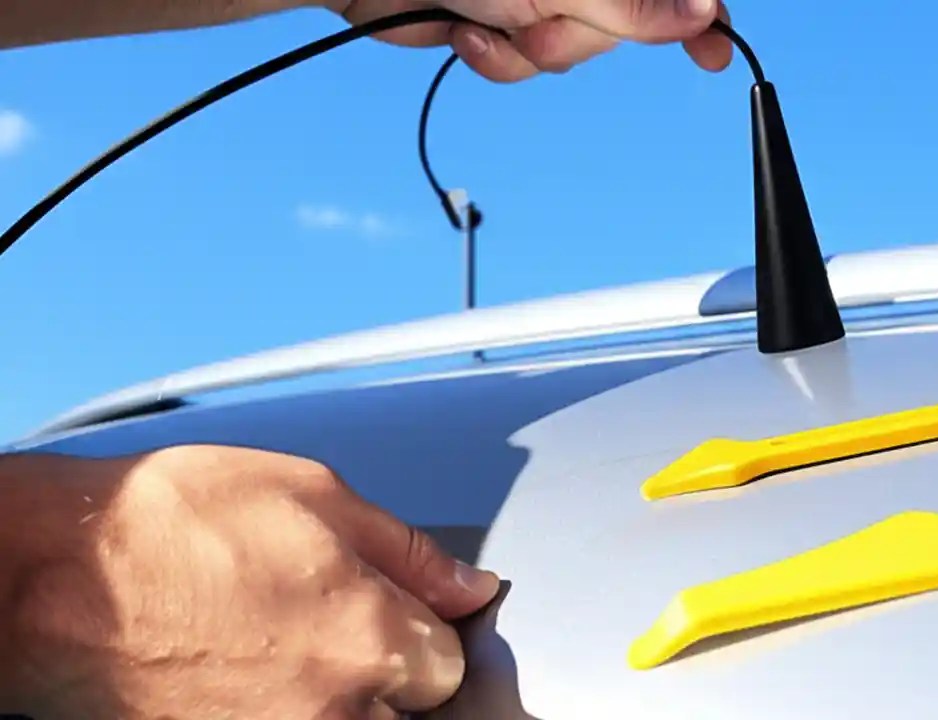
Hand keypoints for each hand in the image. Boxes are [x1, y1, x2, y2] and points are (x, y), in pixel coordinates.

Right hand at [0, 445, 499, 718]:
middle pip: (413, 707)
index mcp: (371, 637)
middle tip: (341, 619)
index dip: (431, 624)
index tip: (407, 605)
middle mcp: (336, 708)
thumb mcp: (316, 496)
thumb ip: (411, 553)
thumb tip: (468, 585)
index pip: (452, 661)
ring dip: (346, 692)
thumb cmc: (171, 524)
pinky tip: (260, 664)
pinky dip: (295, 705)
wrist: (57, 581)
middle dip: (393, 666)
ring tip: (292, 641)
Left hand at [328, 0, 733, 81]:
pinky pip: (529, 64)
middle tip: (532, 19)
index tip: (716, 54)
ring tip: (490, 21)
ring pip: (575, 51)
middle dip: (578, 37)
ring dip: (530, 51)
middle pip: (624, 24)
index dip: (699, 16)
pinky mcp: (505, 17)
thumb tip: (704, 10)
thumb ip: (634, 2)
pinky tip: (467, 32)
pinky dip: (499, 61)